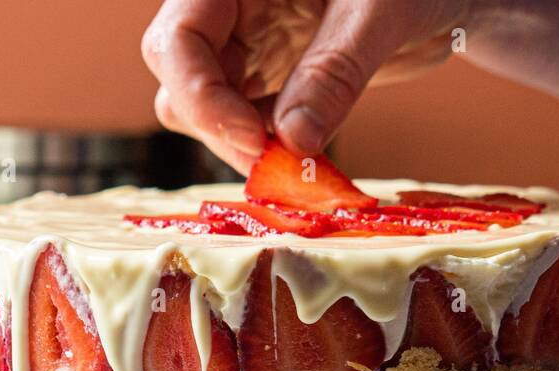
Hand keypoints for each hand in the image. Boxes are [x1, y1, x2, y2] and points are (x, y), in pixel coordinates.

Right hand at [142, 0, 473, 171]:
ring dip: (245, 148)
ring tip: (304, 167)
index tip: (256, 140)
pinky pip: (247, 124)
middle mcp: (230, 9)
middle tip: (281, 166)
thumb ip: (335, 72)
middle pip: (180, 80)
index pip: (178, 39)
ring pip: (207, 110)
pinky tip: (310, 160)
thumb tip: (294, 142)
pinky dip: (271, 151)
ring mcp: (248, 45)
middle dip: (222, 130)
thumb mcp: (380, 12)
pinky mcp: (273, 79)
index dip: (203, 96)